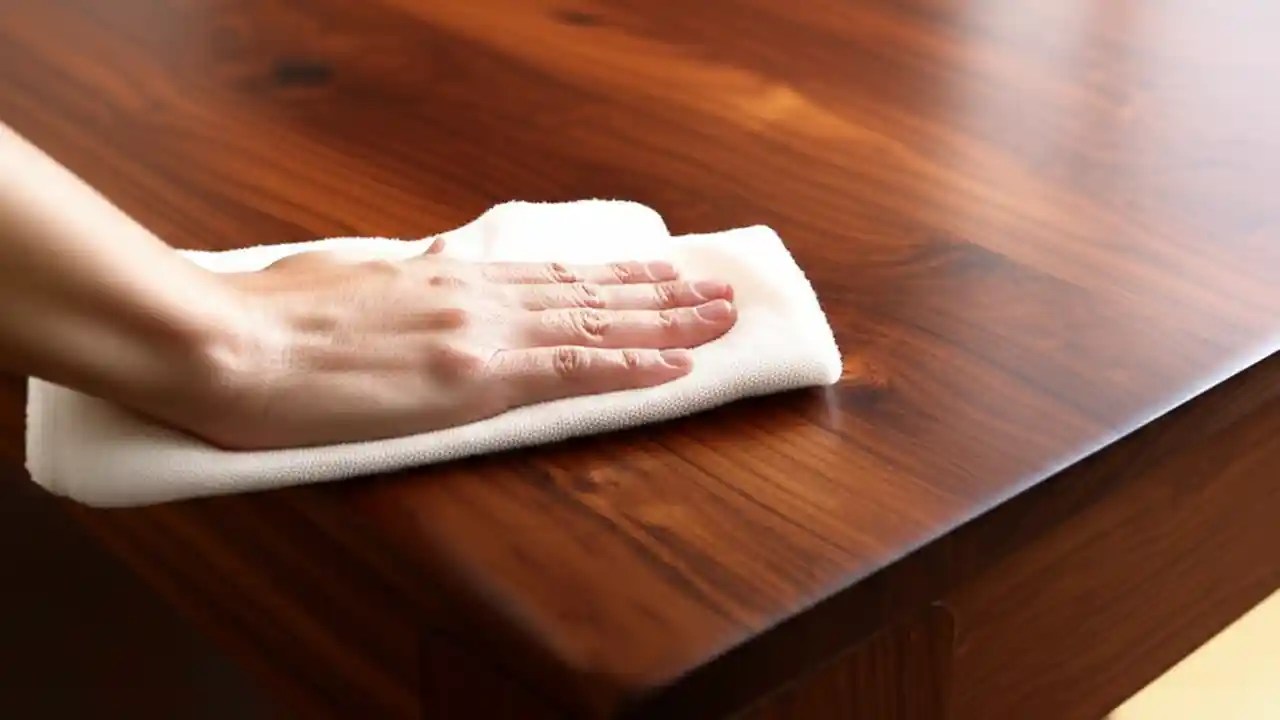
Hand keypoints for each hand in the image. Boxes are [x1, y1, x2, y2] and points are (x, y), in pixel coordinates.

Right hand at [185, 240, 736, 448]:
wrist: (223, 345)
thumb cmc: (268, 318)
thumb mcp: (345, 283)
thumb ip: (399, 283)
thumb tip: (424, 278)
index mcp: (445, 278)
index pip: (551, 275)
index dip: (613, 277)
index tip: (659, 271)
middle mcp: (476, 297)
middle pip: (590, 293)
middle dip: (661, 294)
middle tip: (718, 291)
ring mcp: (480, 334)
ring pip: (597, 324)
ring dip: (667, 323)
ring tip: (719, 319)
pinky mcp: (472, 379)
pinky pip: (571, 371)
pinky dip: (630, 367)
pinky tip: (675, 368)